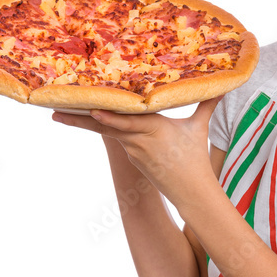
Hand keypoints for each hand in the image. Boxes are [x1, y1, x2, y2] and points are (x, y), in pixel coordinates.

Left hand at [51, 97, 221, 205]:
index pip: (128, 121)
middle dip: (79, 119)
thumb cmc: (196, 159)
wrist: (191, 193)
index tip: (91, 109)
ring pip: (105, 132)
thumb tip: (222, 83)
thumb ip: (205, 105)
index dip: (109, 115)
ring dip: (82, 123)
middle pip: (105, 126)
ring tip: (59, 114)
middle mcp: (139, 141)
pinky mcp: (131, 157)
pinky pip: (113, 138)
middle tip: (54, 110)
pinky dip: (100, 127)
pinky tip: (87, 118)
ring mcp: (132, 151)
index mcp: (155, 130)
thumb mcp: (199, 129)